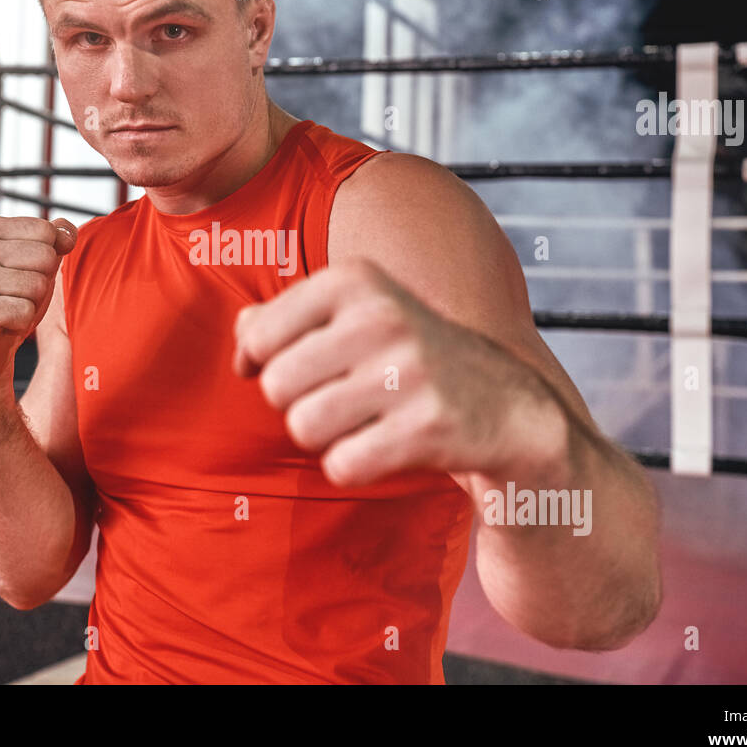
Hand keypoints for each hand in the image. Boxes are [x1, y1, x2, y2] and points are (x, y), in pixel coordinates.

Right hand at [0, 214, 76, 406]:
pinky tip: (2, 323)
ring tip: (8, 307)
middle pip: (45, 256)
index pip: (45, 229)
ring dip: (31, 302)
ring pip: (38, 284)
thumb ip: (54, 239)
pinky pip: (26, 311)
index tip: (19, 271)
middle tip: (14, 294)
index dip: (46, 257)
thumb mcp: (35, 262)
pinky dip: (22, 321)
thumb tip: (67, 232)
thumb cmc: (10, 299)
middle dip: (40, 281)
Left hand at [232, 258, 565, 489]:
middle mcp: (382, 317)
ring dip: (325, 437)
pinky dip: (353, 466)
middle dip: (298, 404)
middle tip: (340, 399)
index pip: (259, 335)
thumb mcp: (353, 314)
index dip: (266, 363)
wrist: (506, 405)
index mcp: (355, 280)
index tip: (300, 367)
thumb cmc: (409, 357)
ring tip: (362, 421)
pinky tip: (384, 447)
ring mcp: (408, 371)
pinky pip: (342, 465)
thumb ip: (284, 318)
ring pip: (304, 427)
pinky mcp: (428, 427)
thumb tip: (241, 343)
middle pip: (276, 387)